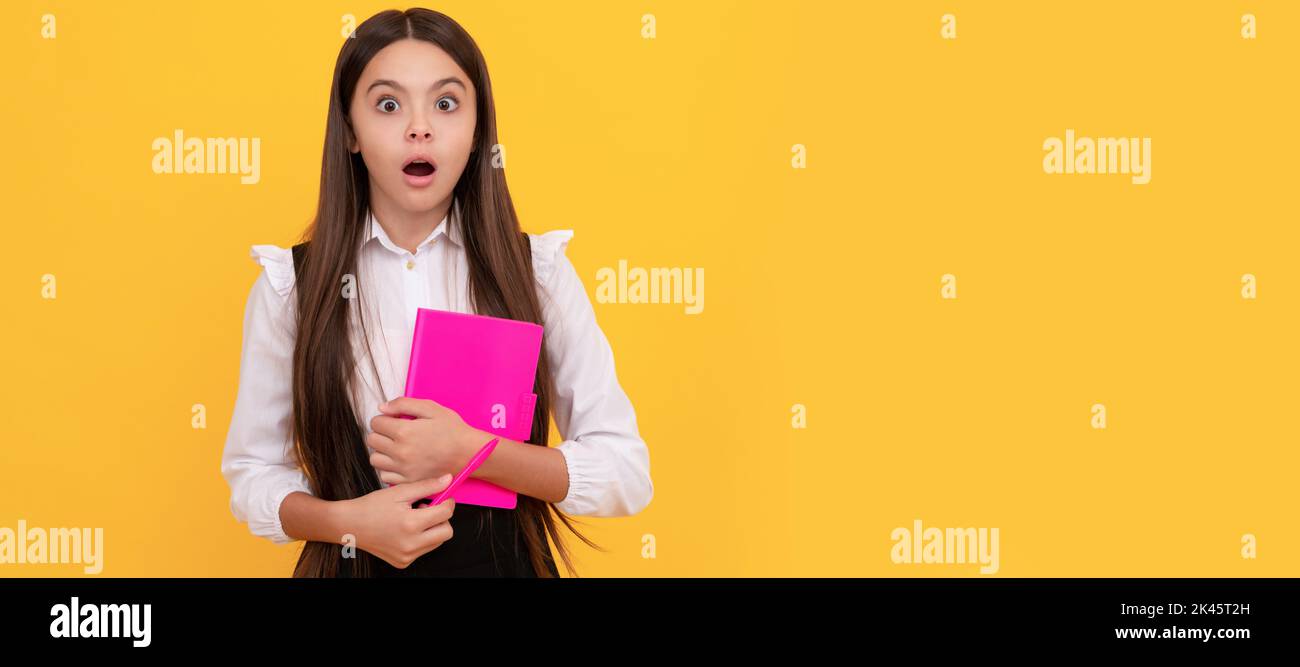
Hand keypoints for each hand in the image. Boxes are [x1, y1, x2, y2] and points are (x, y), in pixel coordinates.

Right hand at [339, 475, 456, 569]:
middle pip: (446, 532)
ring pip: (437, 542)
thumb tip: (448, 480)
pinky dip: (421, 539)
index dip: (447, 502)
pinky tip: (406, 530)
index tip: (443, 497)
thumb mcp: (400, 492)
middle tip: (427, 508)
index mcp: (411, 524)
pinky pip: (423, 550)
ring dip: (432, 529)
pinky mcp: (403, 562)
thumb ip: (427, 486)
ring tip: (414, 518)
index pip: (445, 513)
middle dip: (442, 518)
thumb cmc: (371, 506)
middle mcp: (411, 544)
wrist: (349, 525)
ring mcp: (407, 556)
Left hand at [368, 397, 482, 484]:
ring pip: (375, 459)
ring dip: (382, 452)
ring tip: (396, 447)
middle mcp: (400, 452)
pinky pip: (385, 476)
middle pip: (372, 440)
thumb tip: (382, 408)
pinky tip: (400, 462)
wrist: (469, 453)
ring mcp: (403, 469)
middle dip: (381, 433)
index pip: (376, 423)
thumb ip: (403, 404)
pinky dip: (389, 469)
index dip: (383, 419)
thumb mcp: (431, 408)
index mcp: (404, 431)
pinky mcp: (408, 481)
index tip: (393, 420)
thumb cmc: (452, 429)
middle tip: (395, 432)